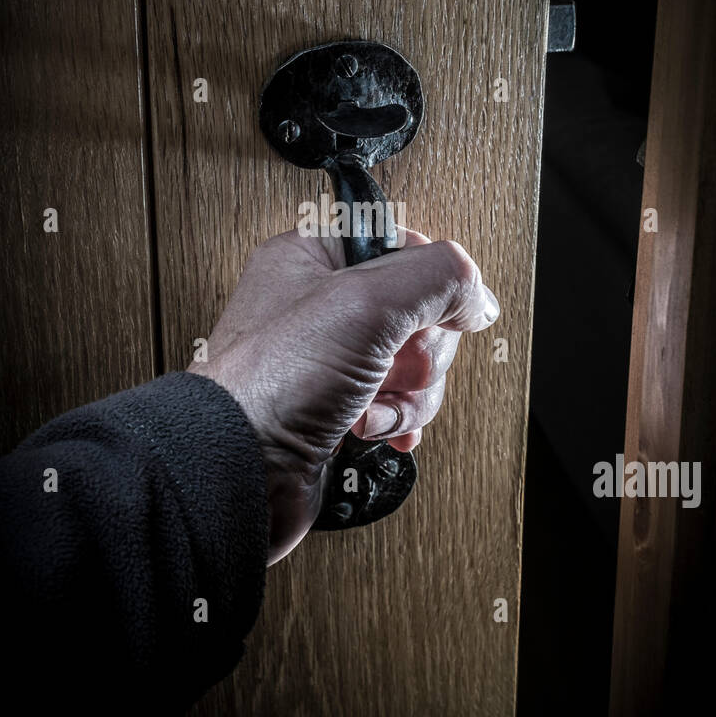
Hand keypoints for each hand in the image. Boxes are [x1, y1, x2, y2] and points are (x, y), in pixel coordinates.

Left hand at [189, 229, 499, 564]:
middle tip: (393, 365)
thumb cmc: (269, 385)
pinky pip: (396, 406)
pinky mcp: (336, 410)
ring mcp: (329, 362)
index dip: (428, 281)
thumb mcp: (367, 303)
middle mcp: (320, 307)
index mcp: (313, 259)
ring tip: (378, 405)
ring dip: (410, 393)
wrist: (237, 473)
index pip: (401, 243)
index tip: (431, 309)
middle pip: (420, 311)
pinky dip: (398, 420)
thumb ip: (438, 278)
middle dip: (420, 352)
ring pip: (413, 364)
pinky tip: (380, 428)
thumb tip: (478, 295)